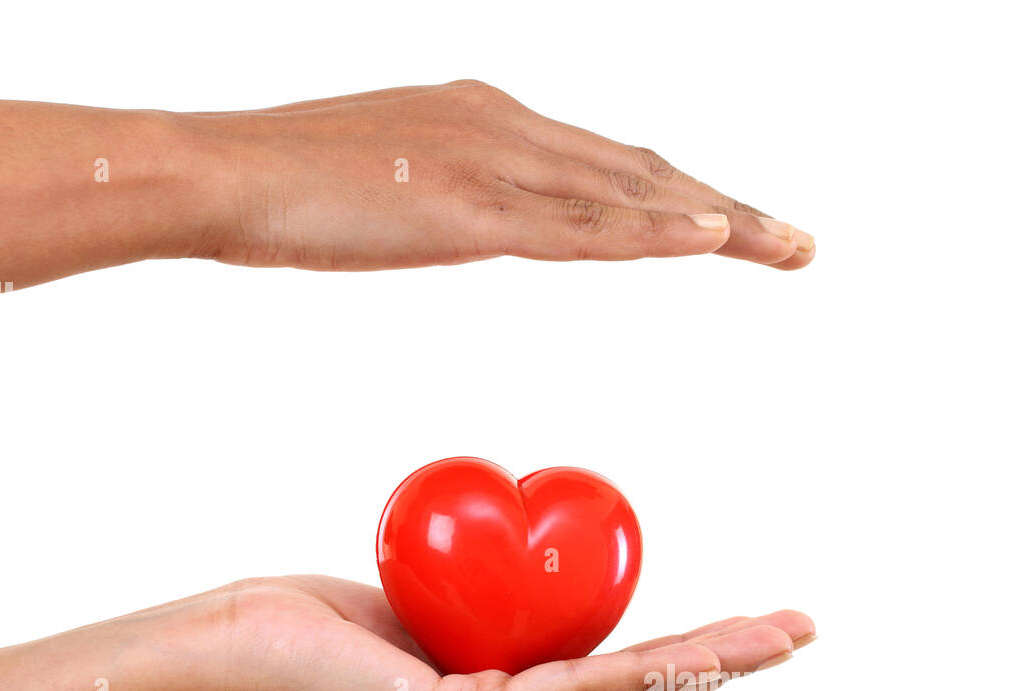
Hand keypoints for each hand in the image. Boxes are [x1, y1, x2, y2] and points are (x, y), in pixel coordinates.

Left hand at [180, 576, 815, 690]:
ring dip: (702, 668)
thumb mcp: (428, 623)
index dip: (693, 666)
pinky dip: (626, 667)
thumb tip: (525, 580)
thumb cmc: (320, 629)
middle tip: (797, 632)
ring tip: (773, 638)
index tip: (751, 630)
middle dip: (724, 668)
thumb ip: (484, 620)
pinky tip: (683, 650)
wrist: (236, 651)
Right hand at [186, 81, 814, 271]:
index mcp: (486, 118)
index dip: (680, 193)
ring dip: (718, 220)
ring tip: (786, 249)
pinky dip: (648, 234)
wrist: (219, 172)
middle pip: (641, 171)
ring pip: (627, 196)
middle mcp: (503, 125)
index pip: (607, 161)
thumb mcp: (389, 182)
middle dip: (727, 208)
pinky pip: (574, 227)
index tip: (732, 221)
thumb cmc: (285, 185)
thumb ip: (446, 195)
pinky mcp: (463, 209)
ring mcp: (488, 163)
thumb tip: (473, 218)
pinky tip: (711, 240)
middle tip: (795, 243)